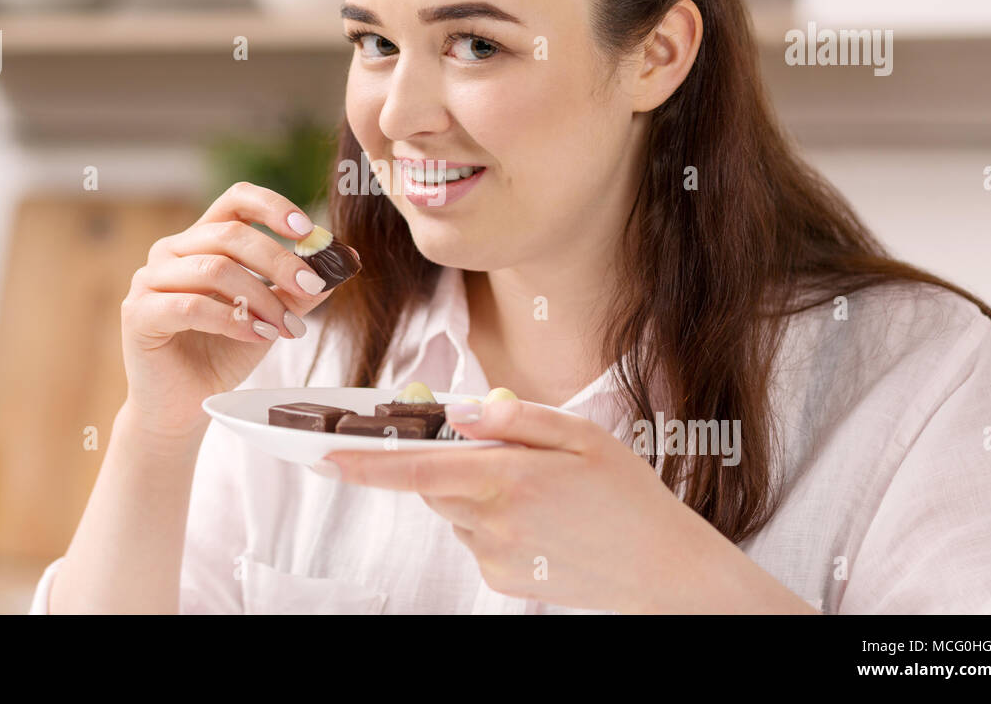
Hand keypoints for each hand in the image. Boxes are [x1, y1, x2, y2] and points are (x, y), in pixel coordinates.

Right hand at [119, 182, 337, 438]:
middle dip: (280, 262)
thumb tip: (345, 261)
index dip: (272, 206)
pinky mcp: (138, 313)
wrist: (184, 405)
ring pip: (214, 269)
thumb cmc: (223, 353)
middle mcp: (171, 250)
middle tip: (313, 289)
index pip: (235, 199)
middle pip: (231, 235)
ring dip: (261, 298)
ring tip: (288, 328)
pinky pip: (191, 306)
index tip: (307, 230)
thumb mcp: (271, 315)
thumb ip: (300, 289)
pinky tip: (257, 337)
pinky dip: (232, 320)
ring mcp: (149, 279)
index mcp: (202, 240)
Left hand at [323, 399, 818, 612]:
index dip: (368, 463)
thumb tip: (460, 411)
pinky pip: (476, 539)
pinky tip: (541, 521)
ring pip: (455, 512)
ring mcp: (496, 557)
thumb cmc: (627, 494)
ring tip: (538, 493)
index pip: (419, 470)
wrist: (662, 569)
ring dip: (475, 493)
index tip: (328, 456)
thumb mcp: (581, 435)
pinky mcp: (502, 580)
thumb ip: (516, 419)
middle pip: (432, 486)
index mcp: (509, 481)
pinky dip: (492, 522)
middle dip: (446, 464)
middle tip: (500, 453)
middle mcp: (494, 523)